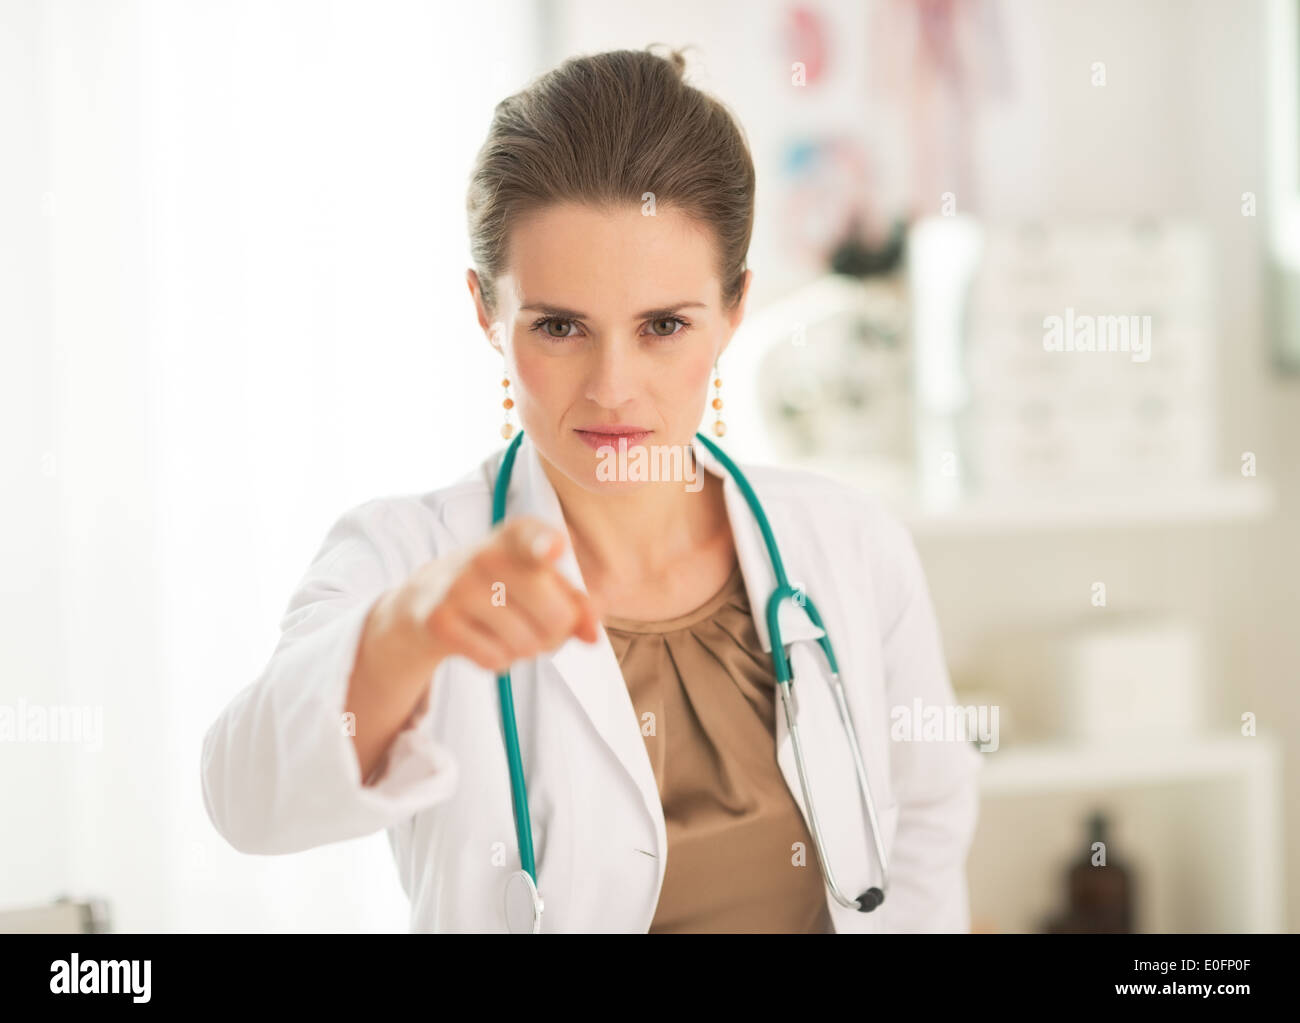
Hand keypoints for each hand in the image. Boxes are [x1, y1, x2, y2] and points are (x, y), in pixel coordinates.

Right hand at [402, 516, 600, 674]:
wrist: (427, 597)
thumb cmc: (502, 586)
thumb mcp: (540, 582)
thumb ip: (575, 604)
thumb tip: (593, 634)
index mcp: (518, 536)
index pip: (533, 538)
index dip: (546, 545)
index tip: (554, 549)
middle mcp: (486, 555)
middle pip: (556, 617)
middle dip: (557, 633)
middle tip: (537, 623)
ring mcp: (459, 587)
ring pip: (527, 644)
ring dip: (528, 649)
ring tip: (507, 629)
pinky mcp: (440, 621)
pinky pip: (496, 660)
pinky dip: (500, 660)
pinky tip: (484, 640)